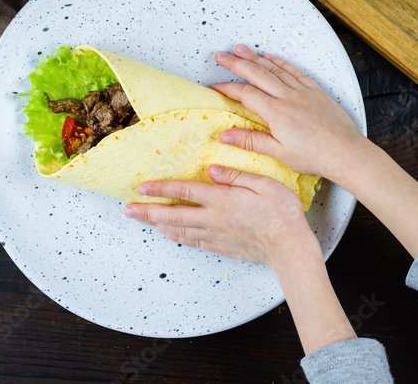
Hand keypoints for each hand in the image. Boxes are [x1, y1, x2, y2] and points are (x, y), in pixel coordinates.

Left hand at [124, 164, 320, 271]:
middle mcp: (214, 219)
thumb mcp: (265, 184)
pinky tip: (170, 235)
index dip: (161, 189)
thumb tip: (213, 170)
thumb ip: (236, 176)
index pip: (184, 191)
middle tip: (128, 210)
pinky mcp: (222, 247)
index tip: (142, 187)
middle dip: (148, 211)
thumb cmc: (282, 213)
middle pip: (174, 214)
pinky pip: (194, 242)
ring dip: (158, 224)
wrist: (290, 248)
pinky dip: (178, 238)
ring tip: (142, 220)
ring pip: (180, 229)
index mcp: (222, 200)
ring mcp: (216, 235)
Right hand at [211, 44, 369, 179]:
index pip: (245, 94)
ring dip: (256, 57)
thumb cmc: (316, 156)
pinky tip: (272, 58)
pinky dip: (281, 62)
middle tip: (221, 56)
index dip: (227, 88)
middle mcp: (288, 97)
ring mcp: (302, 91)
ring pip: (274, 68)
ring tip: (241, 49)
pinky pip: (294, 71)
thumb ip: (250, 141)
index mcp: (277, 113)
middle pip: (256, 74)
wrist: (345, 152)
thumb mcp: (279, 153)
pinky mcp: (315, 91)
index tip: (215, 87)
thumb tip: (226, 135)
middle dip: (236, 63)